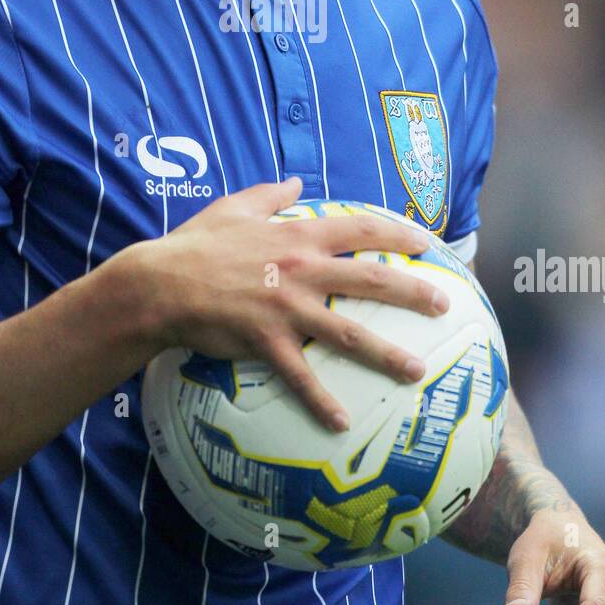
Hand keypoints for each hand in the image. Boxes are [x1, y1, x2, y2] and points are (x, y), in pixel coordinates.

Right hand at [124, 175, 449, 430]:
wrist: (161, 284)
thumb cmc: (196, 243)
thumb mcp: (235, 207)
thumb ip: (271, 193)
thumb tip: (296, 181)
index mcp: (298, 234)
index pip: (361, 229)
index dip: (398, 233)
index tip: (427, 243)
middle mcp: (302, 270)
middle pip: (370, 279)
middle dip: (413, 292)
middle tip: (444, 305)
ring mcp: (288, 308)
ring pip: (349, 333)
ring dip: (388, 354)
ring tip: (418, 370)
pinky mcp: (267, 341)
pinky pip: (302, 376)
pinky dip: (322, 402)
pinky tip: (343, 423)